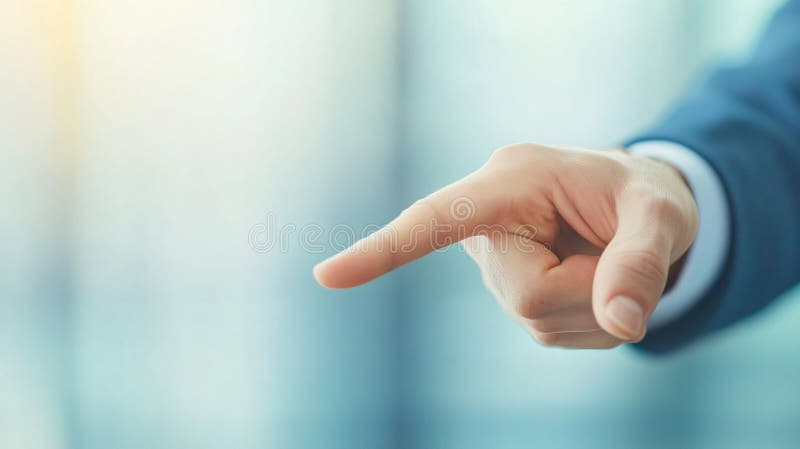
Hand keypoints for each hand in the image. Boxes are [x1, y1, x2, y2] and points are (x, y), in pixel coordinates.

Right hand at [313, 143, 697, 347]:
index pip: (437, 219)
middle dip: (589, 290)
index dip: (383, 250)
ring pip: (541, 323)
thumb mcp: (661, 213)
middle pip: (528, 297)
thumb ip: (643, 261)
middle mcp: (490, 224)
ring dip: (593, 307)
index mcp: (510, 181)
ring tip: (606, 259)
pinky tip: (594, 283)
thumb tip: (623, 327)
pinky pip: (553, 333)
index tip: (325, 276)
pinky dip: (590, 321)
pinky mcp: (512, 292)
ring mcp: (496, 263)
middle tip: (623, 252)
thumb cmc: (644, 194)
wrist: (636, 205)